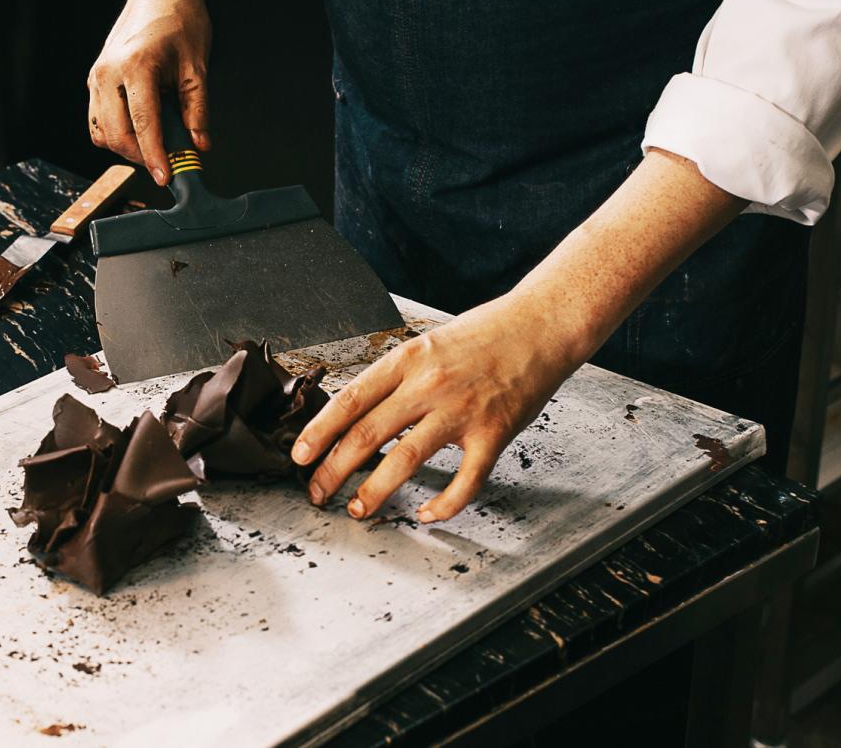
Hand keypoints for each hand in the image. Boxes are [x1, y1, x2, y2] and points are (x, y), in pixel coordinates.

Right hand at [87, 0, 211, 185]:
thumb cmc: (180, 19)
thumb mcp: (197, 66)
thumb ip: (197, 110)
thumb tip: (199, 145)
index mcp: (135, 66)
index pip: (143, 124)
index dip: (155, 156)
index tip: (167, 177)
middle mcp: (108, 73)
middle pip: (116, 135)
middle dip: (142, 156)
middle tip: (170, 162)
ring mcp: (96, 76)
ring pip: (101, 132)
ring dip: (127, 147)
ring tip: (157, 142)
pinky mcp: (94, 80)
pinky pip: (97, 120)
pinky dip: (116, 133)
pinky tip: (140, 129)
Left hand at [291, 295, 579, 522]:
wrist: (540, 326)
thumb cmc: (484, 334)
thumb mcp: (428, 343)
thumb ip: (397, 377)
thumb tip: (359, 412)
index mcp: (407, 360)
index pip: (350, 400)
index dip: (319, 432)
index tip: (299, 455)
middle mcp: (428, 384)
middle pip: (367, 434)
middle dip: (334, 470)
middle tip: (316, 492)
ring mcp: (461, 410)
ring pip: (405, 459)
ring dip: (374, 490)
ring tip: (357, 509)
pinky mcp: (493, 433)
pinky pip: (465, 480)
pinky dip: (444, 504)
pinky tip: (427, 514)